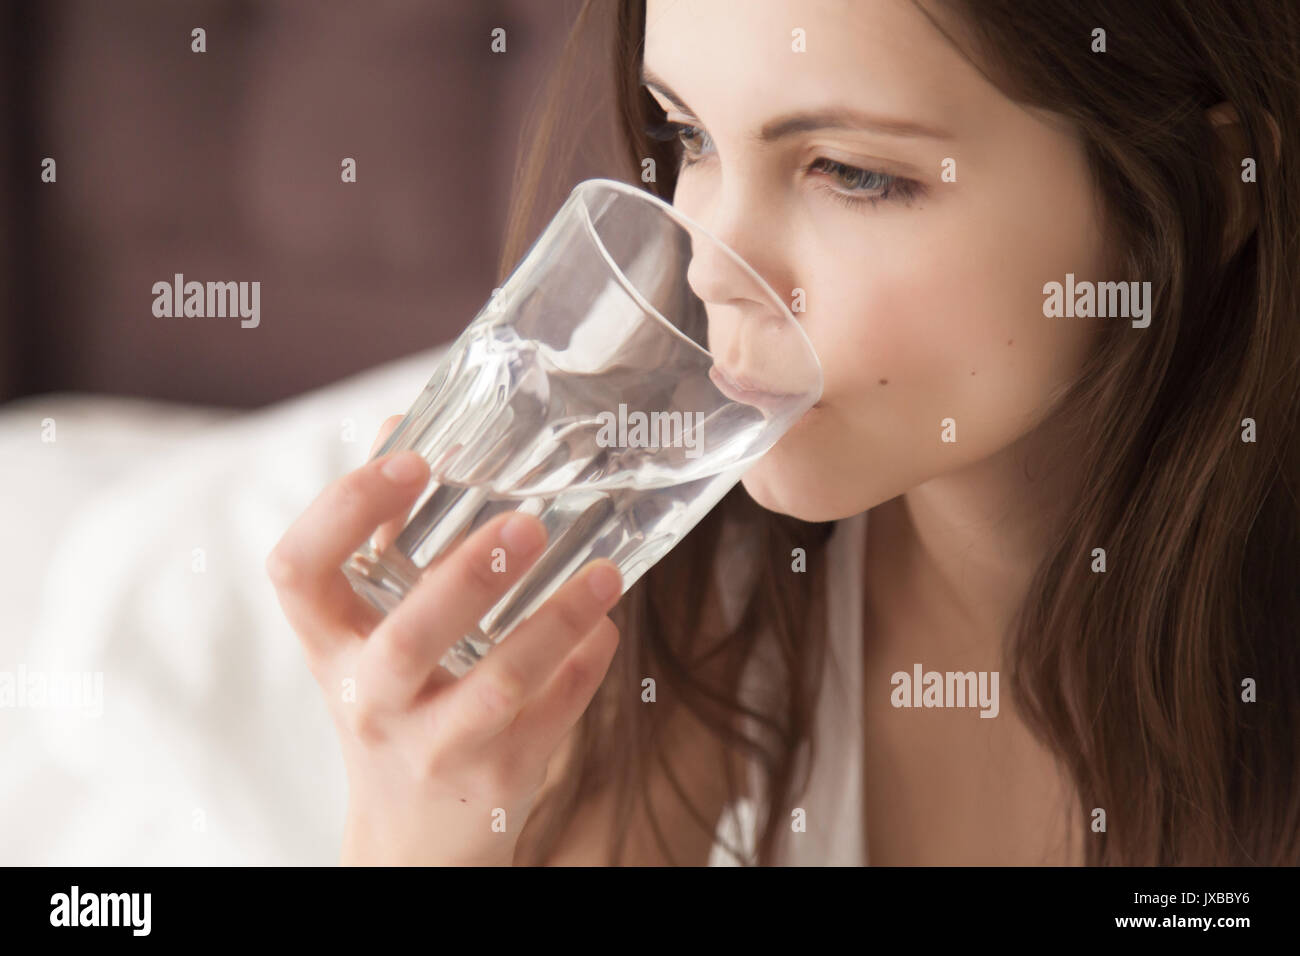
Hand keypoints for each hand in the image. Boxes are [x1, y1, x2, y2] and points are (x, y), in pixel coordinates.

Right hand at [266, 416, 621, 864]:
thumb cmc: (396, 706)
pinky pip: (550, 719)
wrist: (414, 836)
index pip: (298, 573)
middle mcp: (372, 700)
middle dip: (468, 578)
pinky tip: (606, 626)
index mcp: (331, 647)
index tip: (411, 461)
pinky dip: (583, 669)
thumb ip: (384, 537)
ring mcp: (435, 746)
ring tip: (603, 574)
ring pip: (496, 687)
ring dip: (555, 623)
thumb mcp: (367, 634)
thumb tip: (398, 425)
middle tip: (526, 523)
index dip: (345, 510)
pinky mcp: (498, 778)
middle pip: (407, 640)